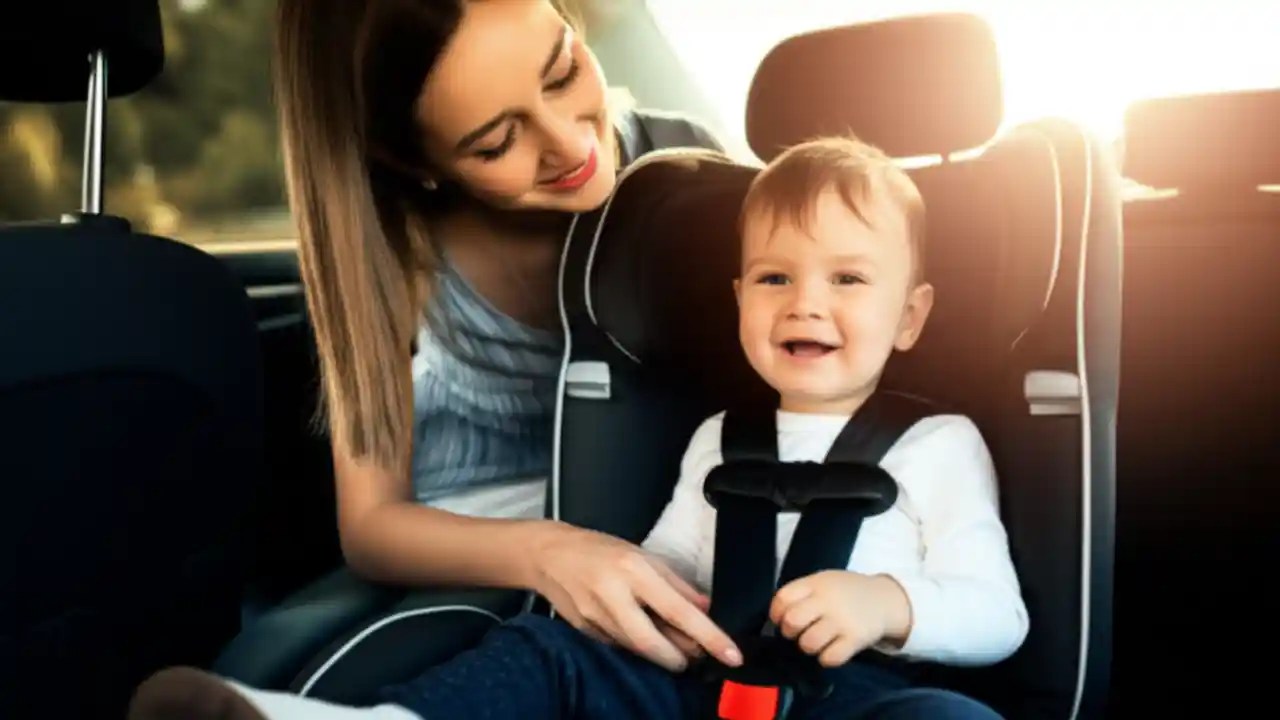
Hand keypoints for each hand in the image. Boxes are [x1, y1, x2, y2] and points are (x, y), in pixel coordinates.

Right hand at [528, 522, 741, 671]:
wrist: (549, 554)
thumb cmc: (601, 549)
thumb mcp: (644, 556)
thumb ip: (676, 584)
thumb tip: (706, 607)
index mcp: (634, 570)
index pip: (678, 611)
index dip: (708, 636)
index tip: (731, 654)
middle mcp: (614, 596)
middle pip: (653, 643)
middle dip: (680, 656)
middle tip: (696, 654)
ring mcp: (596, 617)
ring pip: (638, 648)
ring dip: (662, 652)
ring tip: (675, 644)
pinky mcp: (586, 631)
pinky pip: (620, 646)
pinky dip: (638, 645)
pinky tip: (643, 632)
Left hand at [769, 571, 911, 667]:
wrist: (883, 599)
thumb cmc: (844, 592)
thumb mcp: (823, 582)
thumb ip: (801, 594)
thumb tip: (776, 618)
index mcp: (816, 584)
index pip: (783, 598)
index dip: (776, 613)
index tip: (781, 618)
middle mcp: (828, 601)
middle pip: (792, 622)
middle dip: (790, 631)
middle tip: (799, 632)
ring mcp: (842, 620)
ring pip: (808, 643)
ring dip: (808, 646)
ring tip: (816, 641)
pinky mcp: (855, 639)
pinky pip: (829, 658)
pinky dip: (826, 658)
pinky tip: (831, 650)